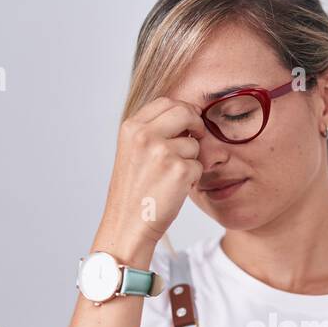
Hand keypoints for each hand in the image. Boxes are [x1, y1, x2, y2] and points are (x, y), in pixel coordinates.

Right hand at [100, 96, 207, 246]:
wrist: (127, 224)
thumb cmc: (133, 192)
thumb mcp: (132, 151)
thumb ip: (152, 130)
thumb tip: (185, 113)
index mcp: (131, 127)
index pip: (166, 102)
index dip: (182, 110)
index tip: (188, 123)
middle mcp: (145, 135)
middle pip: (185, 112)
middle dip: (196, 124)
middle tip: (196, 138)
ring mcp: (163, 152)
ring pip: (194, 144)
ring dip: (191, 159)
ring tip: (172, 177)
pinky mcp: (179, 170)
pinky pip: (199, 165)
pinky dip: (193, 178)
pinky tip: (175, 189)